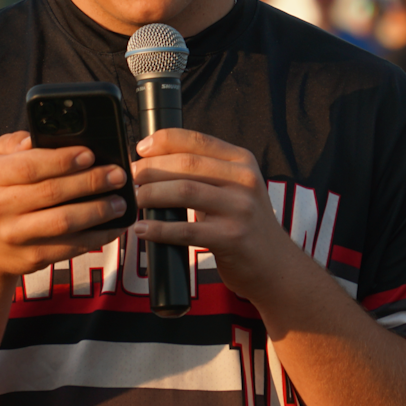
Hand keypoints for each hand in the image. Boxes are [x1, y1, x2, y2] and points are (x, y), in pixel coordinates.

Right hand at [0, 131, 128, 276]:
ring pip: (64, 223)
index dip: (63, 160)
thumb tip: (41, 136)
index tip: (90, 154)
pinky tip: (113, 227)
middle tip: (117, 175)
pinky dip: (96, 237)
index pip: (30, 166)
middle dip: (91, 182)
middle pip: (52, 193)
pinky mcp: (31, 258)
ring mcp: (15, 236)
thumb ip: (17, 142)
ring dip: (98, 212)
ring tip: (120, 202)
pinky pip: (69, 248)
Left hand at [131, 128, 292, 301]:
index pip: (198, 141)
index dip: (164, 141)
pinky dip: (158, 229)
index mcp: (242, 162)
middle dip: (150, 169)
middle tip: (130, 178)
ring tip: (135, 199)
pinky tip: (142, 228)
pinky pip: (185, 230)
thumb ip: (208, 171)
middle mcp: (245, 180)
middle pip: (187, 164)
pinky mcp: (231, 238)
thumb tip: (155, 158)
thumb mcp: (236, 188)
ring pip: (184, 192)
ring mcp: (240, 209)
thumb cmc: (245, 223)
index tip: (140, 149)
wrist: (274, 264)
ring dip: (151, 194)